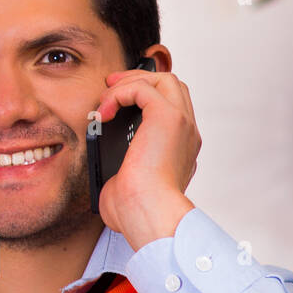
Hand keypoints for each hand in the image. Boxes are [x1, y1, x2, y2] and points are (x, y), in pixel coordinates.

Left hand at [92, 63, 199, 250]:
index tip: (117, 103)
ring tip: (106, 97)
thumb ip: (122, 173)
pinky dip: (120, 93)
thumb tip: (106, 176)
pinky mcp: (167, 117)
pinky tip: (105, 111)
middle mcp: (186, 134)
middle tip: (110, 88)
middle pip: (172, 86)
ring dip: (131, 82)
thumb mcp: (128, 186)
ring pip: (163, 80)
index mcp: (181, 149)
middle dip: (139, 80)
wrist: (147, 213)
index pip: (172, 108)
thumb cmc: (137, 211)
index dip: (146, 97)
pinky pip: (143, 87)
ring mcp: (181, 123)